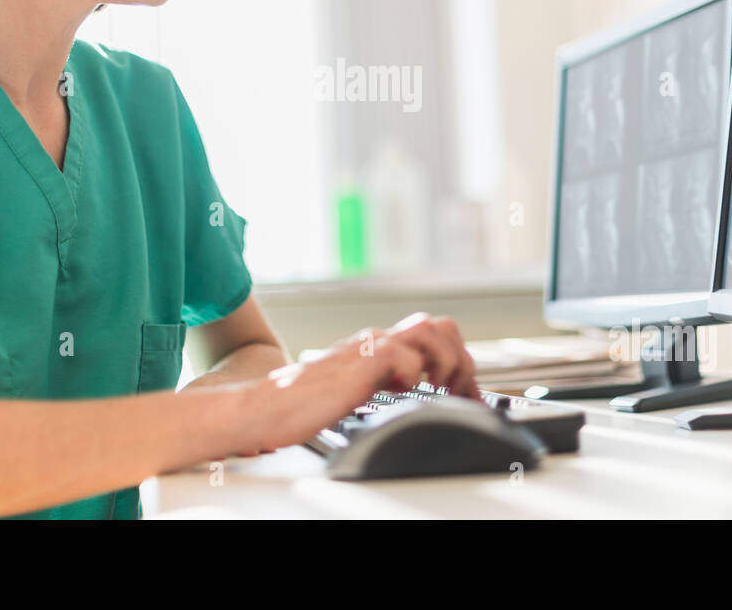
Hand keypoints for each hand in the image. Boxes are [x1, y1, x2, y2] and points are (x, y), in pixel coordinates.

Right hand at [236, 312, 479, 452]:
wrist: (263, 408)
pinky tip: (407, 391)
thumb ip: (381, 384)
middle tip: (459, 392)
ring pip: (429, 330)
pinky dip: (416, 371)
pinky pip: (401, 354)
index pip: (434, 334)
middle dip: (461, 358)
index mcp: (377, 347)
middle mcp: (376, 341)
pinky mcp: (357, 366)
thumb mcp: (354, 392)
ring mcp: (367, 350)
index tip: (468, 394)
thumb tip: (415, 394)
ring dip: (446, 361)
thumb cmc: (299, 406)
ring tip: (439, 389)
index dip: (460, 361)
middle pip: (440, 324)